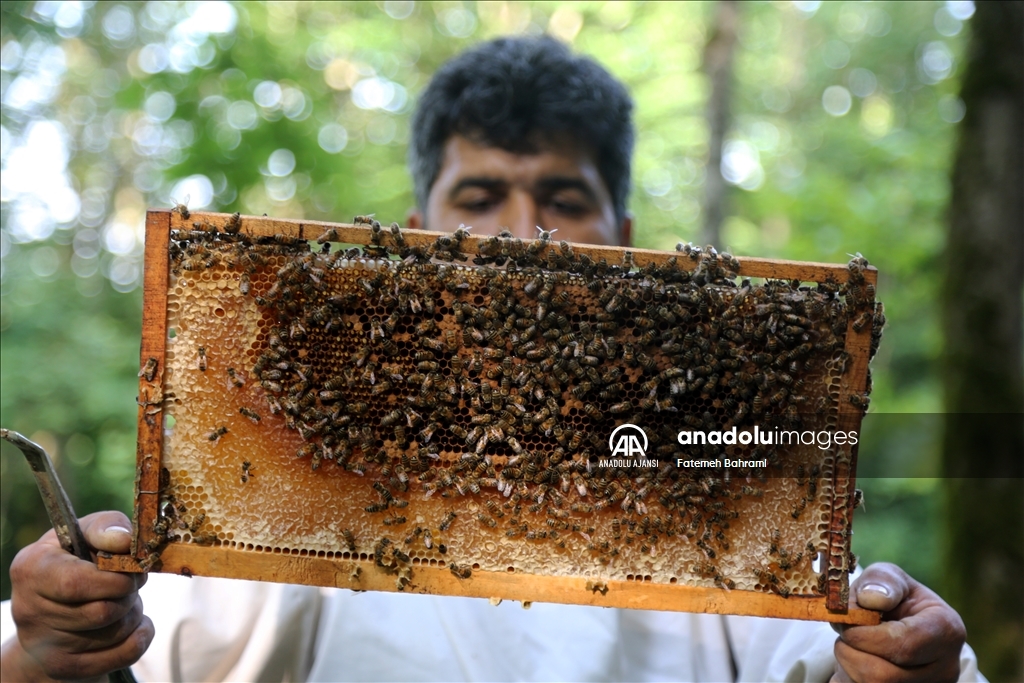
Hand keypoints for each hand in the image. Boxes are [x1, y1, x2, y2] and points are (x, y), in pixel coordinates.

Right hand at [2, 512, 153, 681]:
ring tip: (123, 600)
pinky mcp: (64, 667)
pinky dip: (141, 635)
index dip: (115, 578)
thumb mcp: (86, 534)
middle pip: (101, 611)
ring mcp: (43, 644)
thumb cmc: (78, 561)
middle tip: (131, 583)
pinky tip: (133, 622)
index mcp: (31, 568)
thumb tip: (124, 540)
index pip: (76, 583)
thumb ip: (107, 527)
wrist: (58, 608)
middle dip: (129, 595)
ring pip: (114, 632)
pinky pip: (124, 654)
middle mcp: (28, 609)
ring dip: (133, 612)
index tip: (132, 568)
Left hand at [831, 562, 965, 682]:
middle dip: (850, 651)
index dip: (864, 635)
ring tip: (849, 645)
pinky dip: (849, 677)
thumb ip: (880, 581)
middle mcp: (945, 668)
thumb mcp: (890, 577)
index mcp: (946, 630)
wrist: (899, 625)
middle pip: (884, 676)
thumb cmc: (894, 598)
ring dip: (847, 665)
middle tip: (842, 633)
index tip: (844, 623)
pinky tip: (854, 662)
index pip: (903, 644)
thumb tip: (871, 599)